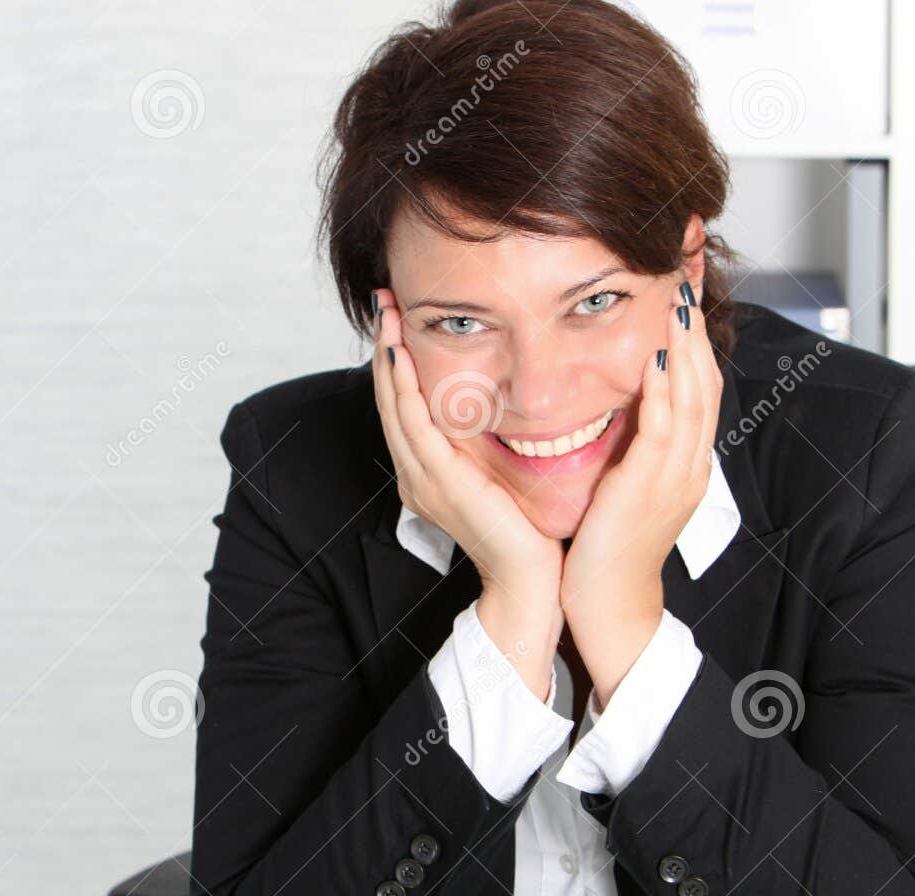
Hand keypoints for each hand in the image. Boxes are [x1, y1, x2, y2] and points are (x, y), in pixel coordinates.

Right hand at [372, 288, 562, 698]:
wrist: (531, 578)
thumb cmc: (526, 529)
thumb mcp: (500, 473)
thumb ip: (489, 441)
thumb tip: (500, 397)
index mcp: (426, 472)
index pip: (403, 406)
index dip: (396, 359)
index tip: (398, 315)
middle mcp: (416, 474)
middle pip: (390, 398)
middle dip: (385, 345)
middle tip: (383, 298)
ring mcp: (423, 479)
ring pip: (395, 405)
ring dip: (389, 356)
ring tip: (387, 313)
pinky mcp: (440, 482)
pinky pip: (415, 425)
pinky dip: (405, 388)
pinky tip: (402, 355)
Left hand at [561, 284, 721, 706]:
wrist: (608, 604)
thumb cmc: (608, 546)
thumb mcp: (625, 482)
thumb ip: (631, 443)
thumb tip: (621, 402)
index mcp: (685, 460)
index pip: (699, 382)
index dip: (696, 332)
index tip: (684, 286)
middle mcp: (690, 462)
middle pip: (706, 377)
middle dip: (698, 322)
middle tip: (690, 270)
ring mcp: (677, 475)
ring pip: (693, 396)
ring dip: (686, 342)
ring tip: (679, 295)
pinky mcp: (651, 489)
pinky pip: (665, 430)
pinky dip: (666, 390)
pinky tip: (660, 356)